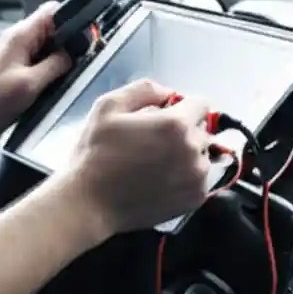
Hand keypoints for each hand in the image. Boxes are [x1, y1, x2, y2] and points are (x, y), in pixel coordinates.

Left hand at [0, 2, 73, 137]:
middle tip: (81, 61)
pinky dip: (50, 68)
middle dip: (69, 41)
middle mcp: (18, 39)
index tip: (87, 37)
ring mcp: (16, 53)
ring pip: (47, 45)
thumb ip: (56, 65)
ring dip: (60, 57)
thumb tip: (74, 54)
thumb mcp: (31, 83)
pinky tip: (54, 82)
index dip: (72, 19)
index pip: (52, 10)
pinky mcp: (15, 67)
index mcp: (20, 35)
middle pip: (52, 28)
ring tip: (69, 74)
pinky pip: (39, 60)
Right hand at [62, 79, 211, 237]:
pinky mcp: (195, 199)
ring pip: (202, 154)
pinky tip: (159, 179)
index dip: (181, 105)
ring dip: (186, 154)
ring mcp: (197, 177)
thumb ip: (143, 89)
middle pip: (201, 129)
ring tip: (154, 163)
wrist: (90, 204)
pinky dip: (185, 176)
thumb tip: (167, 92)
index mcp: (176, 124)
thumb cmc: (95, 154)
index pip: (201, 104)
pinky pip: (199, 178)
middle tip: (152, 142)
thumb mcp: (108, 106)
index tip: (163, 116)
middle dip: (183, 130)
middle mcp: (193, 150)